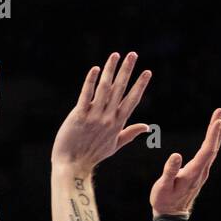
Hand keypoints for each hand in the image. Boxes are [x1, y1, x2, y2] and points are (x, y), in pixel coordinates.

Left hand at [51, 52, 151, 171]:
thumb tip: (146, 127)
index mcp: (118, 123)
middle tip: (133, 54)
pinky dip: (91, 82)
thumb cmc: (93, 155)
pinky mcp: (79, 116)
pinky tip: (96, 69)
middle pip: (120, 89)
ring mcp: (94, 116)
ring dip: (110, 70)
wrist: (73, 165)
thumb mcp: (115, 145)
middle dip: (127, 71)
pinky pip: (86, 95)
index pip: (132, 100)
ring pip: (104, 89)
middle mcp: (108, 118)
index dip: (140, 85)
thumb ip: (130, 133)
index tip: (147, 71)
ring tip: (116, 55)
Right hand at [150, 109, 220, 216]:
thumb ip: (169, 171)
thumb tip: (176, 155)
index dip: (213, 135)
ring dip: (217, 133)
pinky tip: (213, 135)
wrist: (170, 215)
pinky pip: (208, 153)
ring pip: (212, 149)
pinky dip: (212, 141)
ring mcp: (202, 172)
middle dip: (218, 129)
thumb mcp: (163, 186)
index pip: (207, 151)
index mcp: (194, 173)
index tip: (217, 121)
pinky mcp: (199, 172)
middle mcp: (201, 171)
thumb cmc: (164, 200)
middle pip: (213, 147)